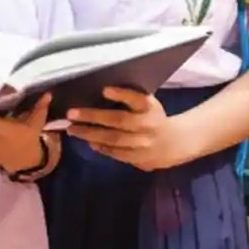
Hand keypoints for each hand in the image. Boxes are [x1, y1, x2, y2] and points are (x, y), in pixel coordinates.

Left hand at [64, 87, 195, 170]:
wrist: (177, 142)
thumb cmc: (153, 117)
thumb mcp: (147, 104)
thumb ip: (128, 99)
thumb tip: (98, 93)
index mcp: (149, 108)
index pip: (137, 99)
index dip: (122, 94)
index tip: (104, 90)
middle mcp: (148, 125)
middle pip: (118, 121)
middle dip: (92, 117)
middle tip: (71, 114)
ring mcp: (144, 144)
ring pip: (114, 140)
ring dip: (90, 134)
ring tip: (73, 130)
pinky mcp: (141, 158)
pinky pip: (117, 154)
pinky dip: (101, 148)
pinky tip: (88, 141)